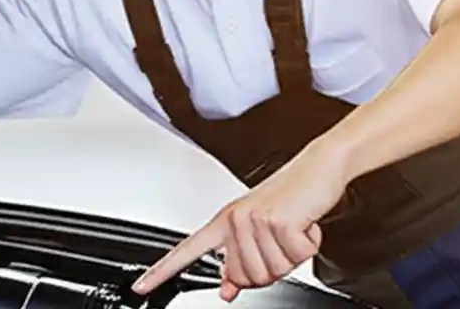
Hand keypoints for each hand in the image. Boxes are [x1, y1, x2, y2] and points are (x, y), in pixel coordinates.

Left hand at [131, 144, 349, 301]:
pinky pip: (295, 260)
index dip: (161, 272)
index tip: (141, 287)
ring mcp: (253, 221)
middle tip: (281, 242)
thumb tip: (227, 290)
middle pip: (247, 278)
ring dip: (291, 257)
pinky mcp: (277, 222)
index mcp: (224, 222)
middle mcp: (234, 221)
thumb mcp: (260, 231)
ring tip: (292, 231)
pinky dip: (308, 247)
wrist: (318, 169)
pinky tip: (304, 226)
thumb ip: (240, 261)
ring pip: (271, 272)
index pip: (187, 252)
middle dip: (272, 268)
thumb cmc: (290, 197)